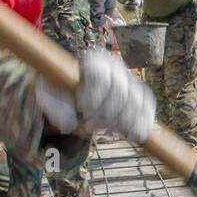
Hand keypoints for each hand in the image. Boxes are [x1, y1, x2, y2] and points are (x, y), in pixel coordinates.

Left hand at [36, 51, 156, 143]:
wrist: (75, 92)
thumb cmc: (60, 92)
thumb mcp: (49, 96)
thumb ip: (54, 107)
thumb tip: (68, 124)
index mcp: (92, 61)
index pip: (100, 74)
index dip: (94, 94)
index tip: (83, 109)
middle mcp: (114, 66)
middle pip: (120, 90)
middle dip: (106, 114)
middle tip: (90, 125)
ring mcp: (129, 79)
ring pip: (136, 100)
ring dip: (123, 121)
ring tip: (107, 132)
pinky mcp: (139, 93)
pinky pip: (147, 105)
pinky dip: (143, 122)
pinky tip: (134, 135)